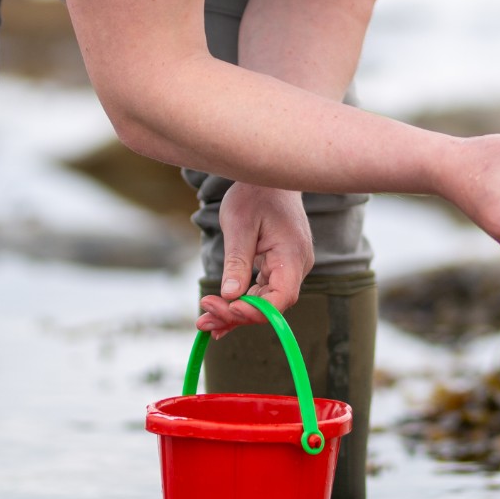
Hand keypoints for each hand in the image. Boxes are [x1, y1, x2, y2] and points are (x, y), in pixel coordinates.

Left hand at [197, 183, 312, 335]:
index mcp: (292, 255)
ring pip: (263, 301)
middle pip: (270, 304)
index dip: (257, 310)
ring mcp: (289, 268)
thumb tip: (230, 296)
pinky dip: (240, 302)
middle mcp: (296, 266)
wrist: (267, 177)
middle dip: (236, 314)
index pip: (282, 297)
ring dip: (234, 312)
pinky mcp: (278, 268)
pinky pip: (261, 292)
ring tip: (203, 321)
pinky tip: (219, 312)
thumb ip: (237, 261)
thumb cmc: (254, 194)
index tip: (228, 307)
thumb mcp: (239, 225)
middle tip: (203, 317)